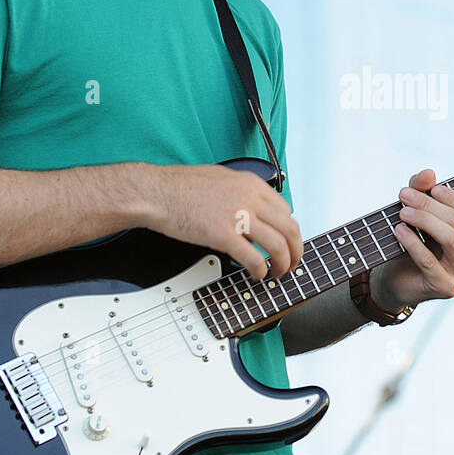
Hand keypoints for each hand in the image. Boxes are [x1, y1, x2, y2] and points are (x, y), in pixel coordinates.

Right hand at [143, 164, 301, 280]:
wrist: (157, 192)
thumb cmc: (181, 186)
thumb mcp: (222, 179)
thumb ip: (243, 194)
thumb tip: (255, 212)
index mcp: (251, 183)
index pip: (286, 210)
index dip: (291, 231)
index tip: (288, 243)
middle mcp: (250, 198)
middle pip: (290, 228)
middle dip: (296, 250)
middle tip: (292, 263)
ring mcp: (239, 216)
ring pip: (278, 245)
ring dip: (283, 264)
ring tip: (278, 273)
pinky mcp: (224, 235)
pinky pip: (254, 258)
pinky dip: (261, 271)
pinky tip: (257, 275)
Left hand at [371, 169, 453, 309]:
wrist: (396, 278)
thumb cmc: (414, 241)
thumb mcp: (419, 211)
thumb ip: (424, 190)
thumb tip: (429, 173)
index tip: (433, 188)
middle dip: (429, 205)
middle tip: (405, 195)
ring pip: (449, 239)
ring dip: (424, 220)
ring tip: (402, 212)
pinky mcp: (446, 288)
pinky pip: (430, 261)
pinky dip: (413, 243)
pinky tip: (398, 230)